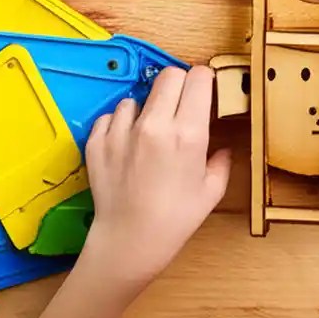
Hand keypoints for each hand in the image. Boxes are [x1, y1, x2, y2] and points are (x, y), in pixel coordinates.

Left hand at [81, 66, 231, 289]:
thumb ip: (221, 161)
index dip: (205, 80)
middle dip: (179, 85)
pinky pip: (111, 116)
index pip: (198, 78)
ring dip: (146, 108)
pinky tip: (126, 144)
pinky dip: (120, 125)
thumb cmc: (175, 220)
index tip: (205, 90)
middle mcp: (154, 125)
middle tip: (181, 105)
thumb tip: (221, 146)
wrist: (129, 242)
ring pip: (137, 97)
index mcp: (188, 134)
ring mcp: (122, 132)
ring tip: (149, 132)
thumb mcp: (211, 191)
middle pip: (169, 75)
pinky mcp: (97, 141)